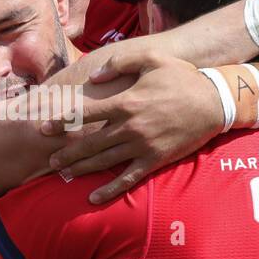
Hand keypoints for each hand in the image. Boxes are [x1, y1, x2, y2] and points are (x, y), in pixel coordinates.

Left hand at [40, 58, 222, 202]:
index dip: (62, 122)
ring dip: (81, 169)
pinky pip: (128, 178)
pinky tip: (94, 198)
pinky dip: (110, 190)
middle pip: (90, 142)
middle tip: (49, 160)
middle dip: (67, 153)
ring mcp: (142, 145)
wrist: (214, 102)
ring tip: (63, 174)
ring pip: (104, 161)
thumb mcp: (152, 59)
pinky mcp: (155, 160)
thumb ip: (120, 62)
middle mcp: (130, 126)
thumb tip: (95, 76)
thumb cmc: (181, 78)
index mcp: (126, 102)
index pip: (85, 114)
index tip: (44, 129)